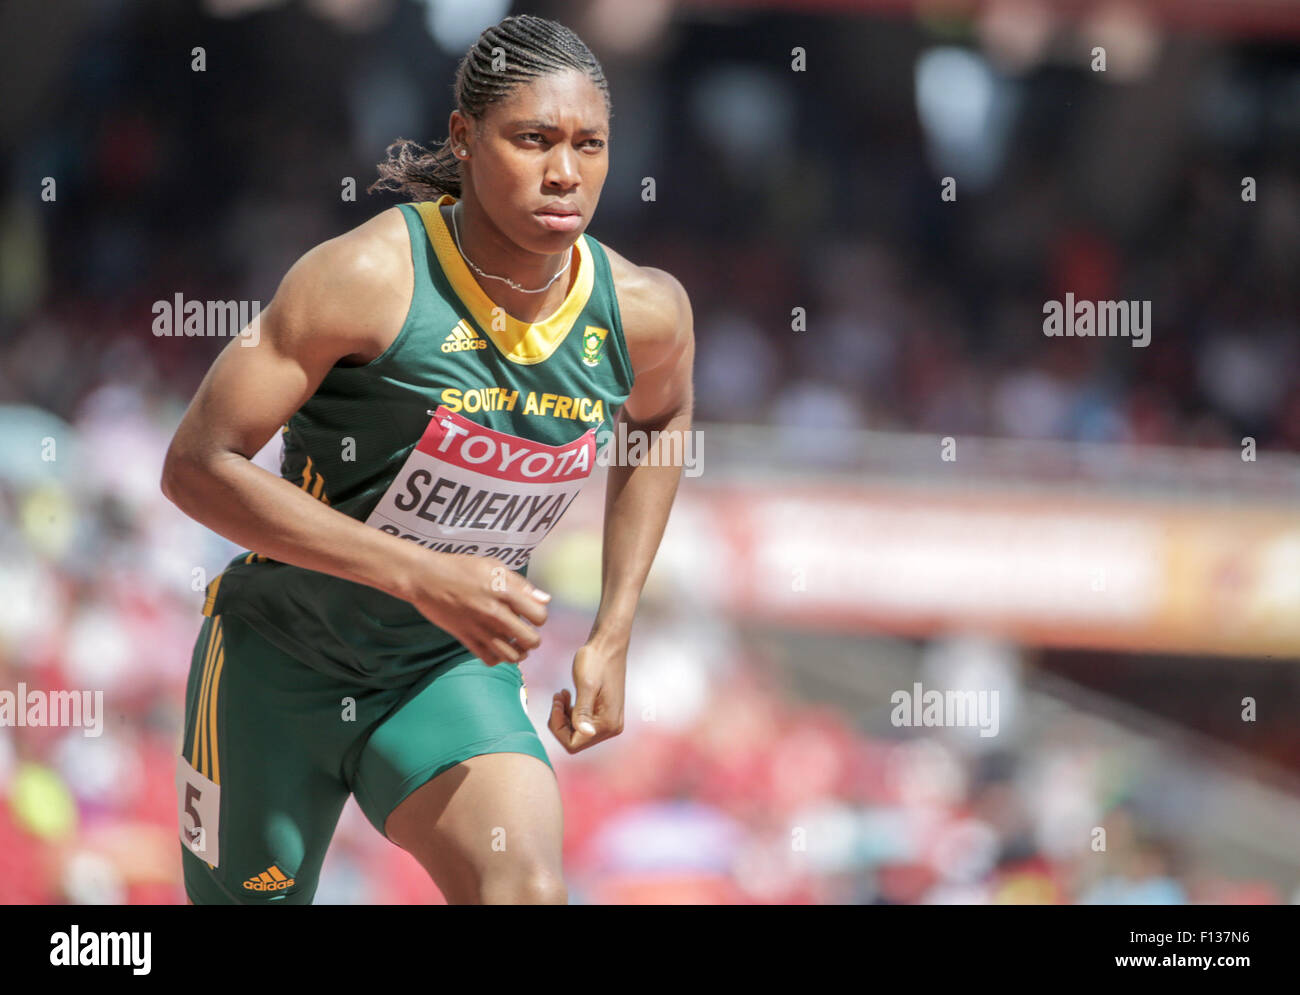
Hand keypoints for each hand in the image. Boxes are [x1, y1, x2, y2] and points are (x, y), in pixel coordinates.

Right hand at [406, 553, 548, 666]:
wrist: (426, 578)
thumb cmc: (460, 568)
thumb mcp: (494, 566)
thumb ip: (521, 584)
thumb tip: (545, 600)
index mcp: (505, 591)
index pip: (540, 616)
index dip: (539, 617)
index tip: (531, 614)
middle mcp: (495, 613)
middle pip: (531, 641)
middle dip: (533, 638)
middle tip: (525, 631)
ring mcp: (480, 629)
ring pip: (513, 656)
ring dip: (519, 652)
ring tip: (515, 643)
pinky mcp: (466, 639)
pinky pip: (490, 659)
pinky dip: (498, 658)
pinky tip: (497, 647)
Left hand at [549, 642, 626, 753]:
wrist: (608, 646)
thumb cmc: (596, 661)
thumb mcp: (585, 685)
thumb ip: (582, 712)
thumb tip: (585, 733)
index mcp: (607, 724)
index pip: (573, 744)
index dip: (558, 728)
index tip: (557, 704)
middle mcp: (612, 727)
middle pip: (575, 740)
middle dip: (561, 721)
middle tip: (558, 697)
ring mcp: (609, 721)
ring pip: (577, 732)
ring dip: (565, 716)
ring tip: (562, 694)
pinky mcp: (605, 713)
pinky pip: (583, 723)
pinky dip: (572, 712)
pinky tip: (568, 695)